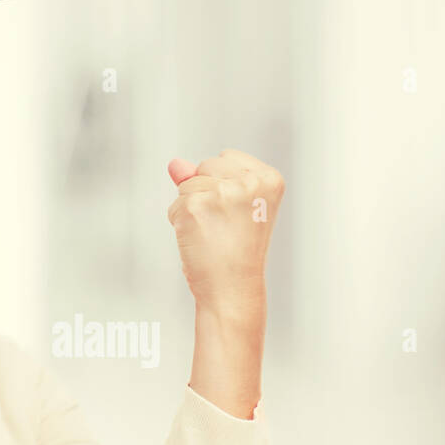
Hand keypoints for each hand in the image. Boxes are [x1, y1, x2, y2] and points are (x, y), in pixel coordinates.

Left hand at [166, 148, 283, 320]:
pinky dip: (179, 220)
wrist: (233, 287)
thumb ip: (204, 177)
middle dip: (206, 190)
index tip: (238, 210)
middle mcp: (250, 183)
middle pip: (206, 165)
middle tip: (224, 224)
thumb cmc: (236, 249)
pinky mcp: (196, 206)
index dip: (223, 183)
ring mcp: (222, 194)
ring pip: (187, 184)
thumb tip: (175, 164)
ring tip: (213, 232)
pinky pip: (175, 204)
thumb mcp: (232, 205)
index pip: (226, 158)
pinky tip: (198, 238)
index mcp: (269, 178)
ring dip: (191, 206)